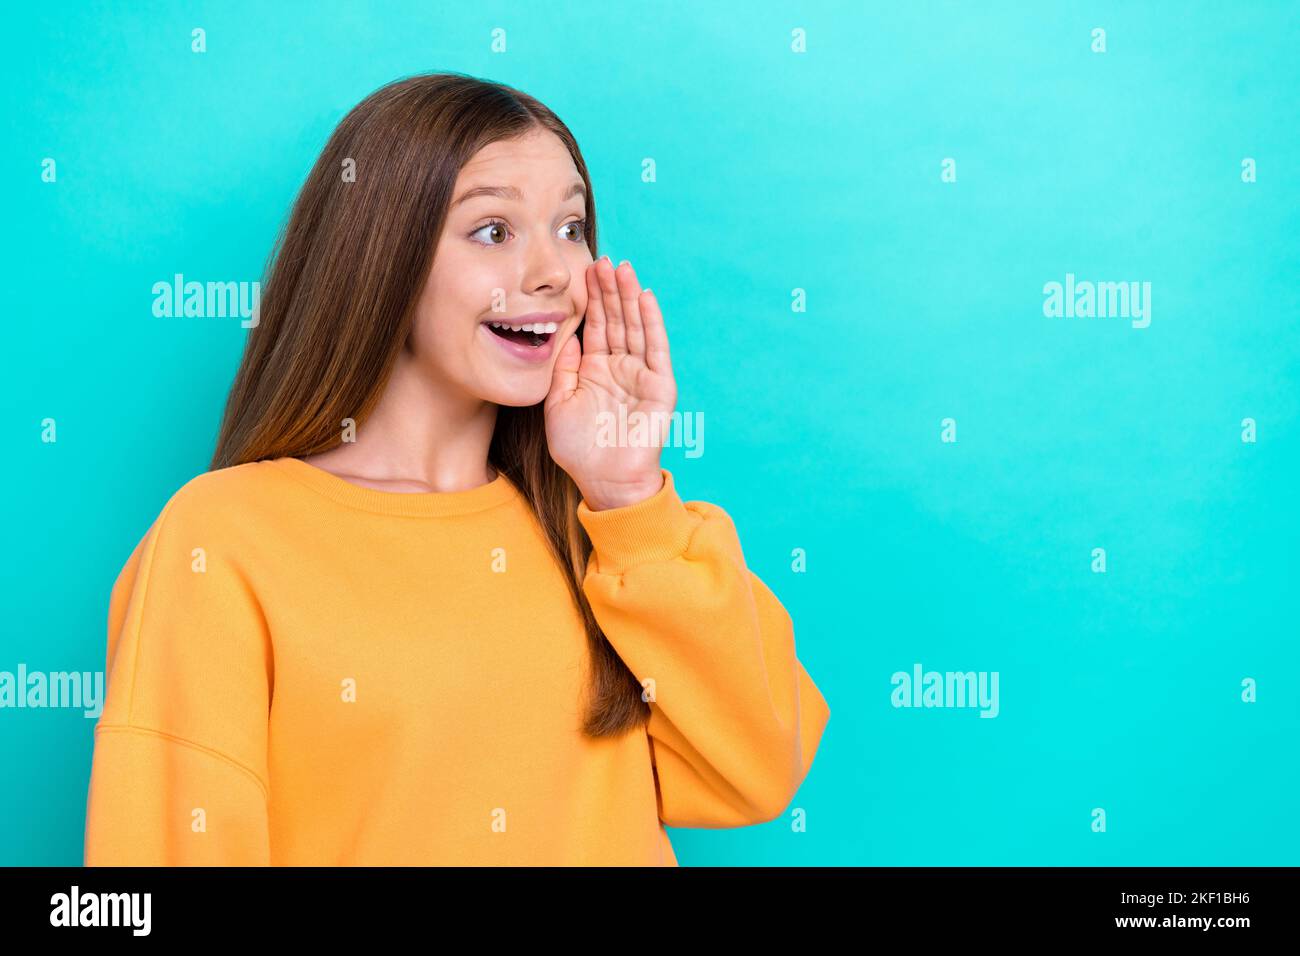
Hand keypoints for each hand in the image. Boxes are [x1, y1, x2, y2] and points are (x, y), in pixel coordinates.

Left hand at [544, 257, 676, 510]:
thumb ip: (562, 369)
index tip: (587, 269)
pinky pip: (656, 349)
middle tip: (604, 259)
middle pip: (617, 319)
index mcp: (595, 370)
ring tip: (624, 268)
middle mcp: (620, 368)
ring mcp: (641, 375)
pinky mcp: (660, 386)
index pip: (597, 325)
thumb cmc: (579, 450)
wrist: (605, 481)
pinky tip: (645, 298)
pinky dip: (652, 323)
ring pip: (636, 327)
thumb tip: (564, 336)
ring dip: (630, 297)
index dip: (593, 298)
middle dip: (611, 289)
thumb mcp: (558, 403)